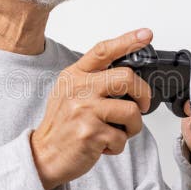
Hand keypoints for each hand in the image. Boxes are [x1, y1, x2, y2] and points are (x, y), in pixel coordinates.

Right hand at [31, 29, 153, 189]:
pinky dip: (118, 145)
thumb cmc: (61, 125)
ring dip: (133, 127)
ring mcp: (84, 110)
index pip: (103, 51)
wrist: (44, 155)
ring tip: (119, 132)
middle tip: (142, 105)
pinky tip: (104, 145)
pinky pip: (122, 137)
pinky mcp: (91, 133)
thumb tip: (126, 75)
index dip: (127, 40)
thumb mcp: (68, 93)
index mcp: (74, 76)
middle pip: (127, 78)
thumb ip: (92, 80)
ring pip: (131, 111)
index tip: (146, 34)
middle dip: (143, 94)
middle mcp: (78, 89)